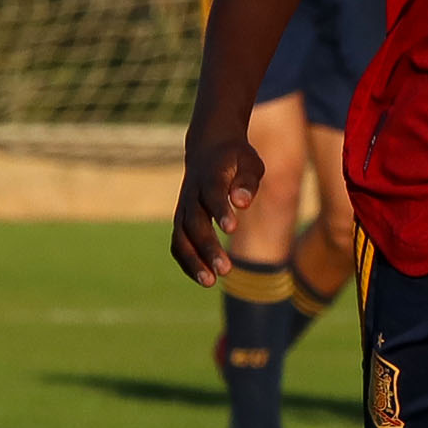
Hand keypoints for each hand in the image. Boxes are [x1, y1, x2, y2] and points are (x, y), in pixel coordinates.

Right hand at [171, 135, 264, 284]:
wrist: (208, 146)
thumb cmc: (235, 157)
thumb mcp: (249, 162)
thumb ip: (247, 182)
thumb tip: (242, 203)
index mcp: (210, 176)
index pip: (212, 194)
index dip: (220, 210)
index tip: (232, 228)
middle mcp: (192, 193)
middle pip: (195, 223)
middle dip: (208, 247)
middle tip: (226, 270)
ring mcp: (183, 207)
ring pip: (181, 237)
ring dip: (193, 260)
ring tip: (210, 282)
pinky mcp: (181, 219)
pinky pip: (178, 243)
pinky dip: (187, 261)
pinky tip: (204, 277)